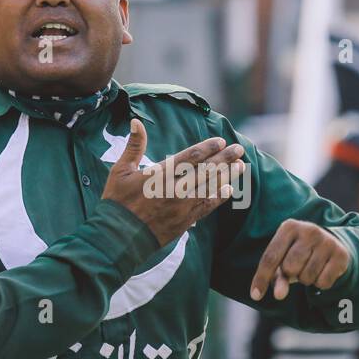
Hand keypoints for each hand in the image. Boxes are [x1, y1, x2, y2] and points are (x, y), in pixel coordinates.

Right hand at [102, 119, 245, 246]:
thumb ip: (134, 146)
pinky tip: (228, 190)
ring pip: (209, 188)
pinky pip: (205, 208)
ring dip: (227, 176)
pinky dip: (217, 198)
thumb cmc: (117, 202)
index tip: (221, 141)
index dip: (207, 148)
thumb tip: (136, 121)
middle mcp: (174, 189)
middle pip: (205, 171)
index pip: (190, 157)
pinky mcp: (183, 222)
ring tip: (241, 166)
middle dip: (224, 159)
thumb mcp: (121, 170)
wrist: (118, 237)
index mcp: (159, 174)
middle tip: (239, 149)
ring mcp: (180, 207)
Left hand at [249, 219, 349, 301]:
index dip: (262, 278)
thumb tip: (279, 295)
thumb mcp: (283, 261)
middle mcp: (309, 230)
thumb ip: (277, 278)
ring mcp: (327, 241)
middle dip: (291, 274)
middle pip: (289, 268)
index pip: (270, 257)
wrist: (331, 244)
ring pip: (306, 277)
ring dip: (306, 280)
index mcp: (289, 227)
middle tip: (298, 267)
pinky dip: (320, 283)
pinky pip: (323, 282)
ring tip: (310, 267)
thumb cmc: (299, 253)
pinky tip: (323, 271)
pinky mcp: (341, 254)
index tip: (255, 296)